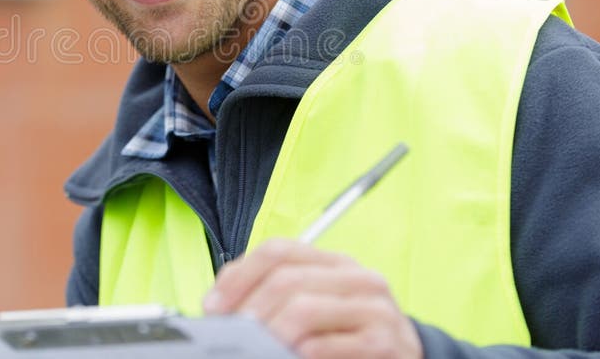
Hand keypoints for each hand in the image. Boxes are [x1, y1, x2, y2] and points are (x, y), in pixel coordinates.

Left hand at [202, 239, 422, 358]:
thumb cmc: (346, 336)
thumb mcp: (312, 308)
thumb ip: (271, 297)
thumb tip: (219, 305)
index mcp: (332, 262)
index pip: (278, 251)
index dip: (238, 277)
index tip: (213, 307)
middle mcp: (355, 277)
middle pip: (288, 278)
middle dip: (249, 310)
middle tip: (232, 336)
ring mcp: (375, 307)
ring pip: (306, 307)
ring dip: (271, 333)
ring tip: (257, 349)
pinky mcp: (386, 342)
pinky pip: (334, 344)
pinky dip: (306, 352)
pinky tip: (293, 357)